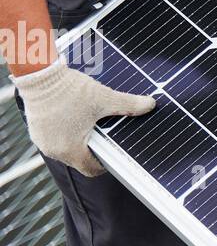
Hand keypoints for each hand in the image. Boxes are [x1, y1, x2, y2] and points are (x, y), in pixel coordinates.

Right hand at [12, 56, 154, 176]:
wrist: (40, 75)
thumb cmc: (69, 90)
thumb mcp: (104, 98)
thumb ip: (129, 105)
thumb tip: (151, 105)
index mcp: (70, 150)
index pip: (92, 169)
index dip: (107, 163)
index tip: (116, 152)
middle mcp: (54, 150)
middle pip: (80, 159)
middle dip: (96, 147)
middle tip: (108, 133)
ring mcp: (43, 141)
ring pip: (68, 148)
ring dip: (81, 139)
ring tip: (94, 122)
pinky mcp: (37, 130)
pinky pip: (56, 138)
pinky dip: (68, 131)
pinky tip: (77, 116)